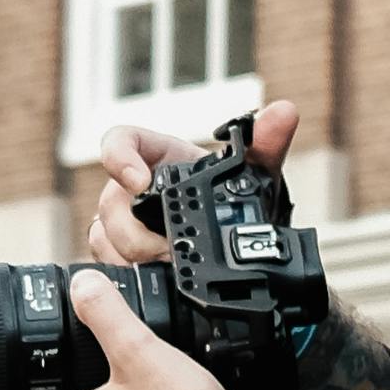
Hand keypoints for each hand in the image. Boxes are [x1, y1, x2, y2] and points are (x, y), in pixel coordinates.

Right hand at [82, 91, 297, 275]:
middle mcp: (132, 185)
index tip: (139, 181)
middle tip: (169, 248)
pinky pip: (108, 260)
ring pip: (105, 235)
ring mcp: (122, 220)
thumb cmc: (234, 197)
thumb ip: (266, 143)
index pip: (120, 142)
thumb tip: (284, 112)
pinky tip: (154, 276)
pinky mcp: (119, 252)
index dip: (119, 157)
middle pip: (111, 202)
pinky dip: (129, 270)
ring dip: (135, 254)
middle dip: (138, 230)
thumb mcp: (254, 173)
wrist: (234, 240)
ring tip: (168, 264)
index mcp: (157, 155)